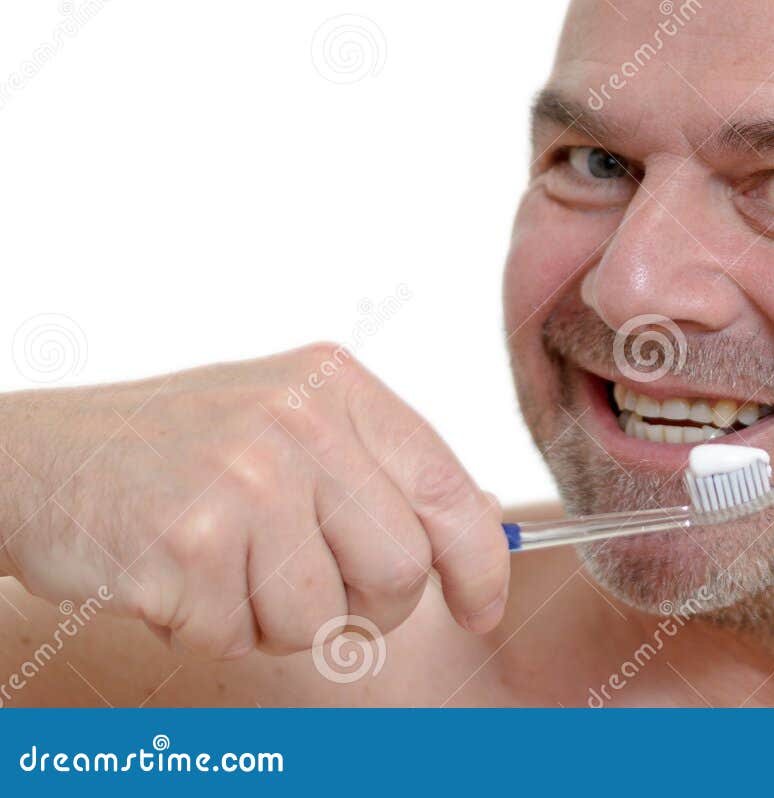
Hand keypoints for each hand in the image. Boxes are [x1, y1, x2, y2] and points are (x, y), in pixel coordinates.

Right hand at [0, 344, 508, 658]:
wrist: (41, 459)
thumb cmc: (179, 448)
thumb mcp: (293, 420)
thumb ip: (381, 467)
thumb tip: (481, 526)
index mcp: (339, 386)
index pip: (449, 490)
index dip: (479, 564)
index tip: (479, 605)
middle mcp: (300, 423)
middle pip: (401, 570)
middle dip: (366, 606)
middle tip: (308, 587)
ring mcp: (243, 480)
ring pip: (324, 618)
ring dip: (279, 621)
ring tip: (230, 570)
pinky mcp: (187, 542)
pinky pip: (242, 636)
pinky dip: (213, 628)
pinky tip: (181, 577)